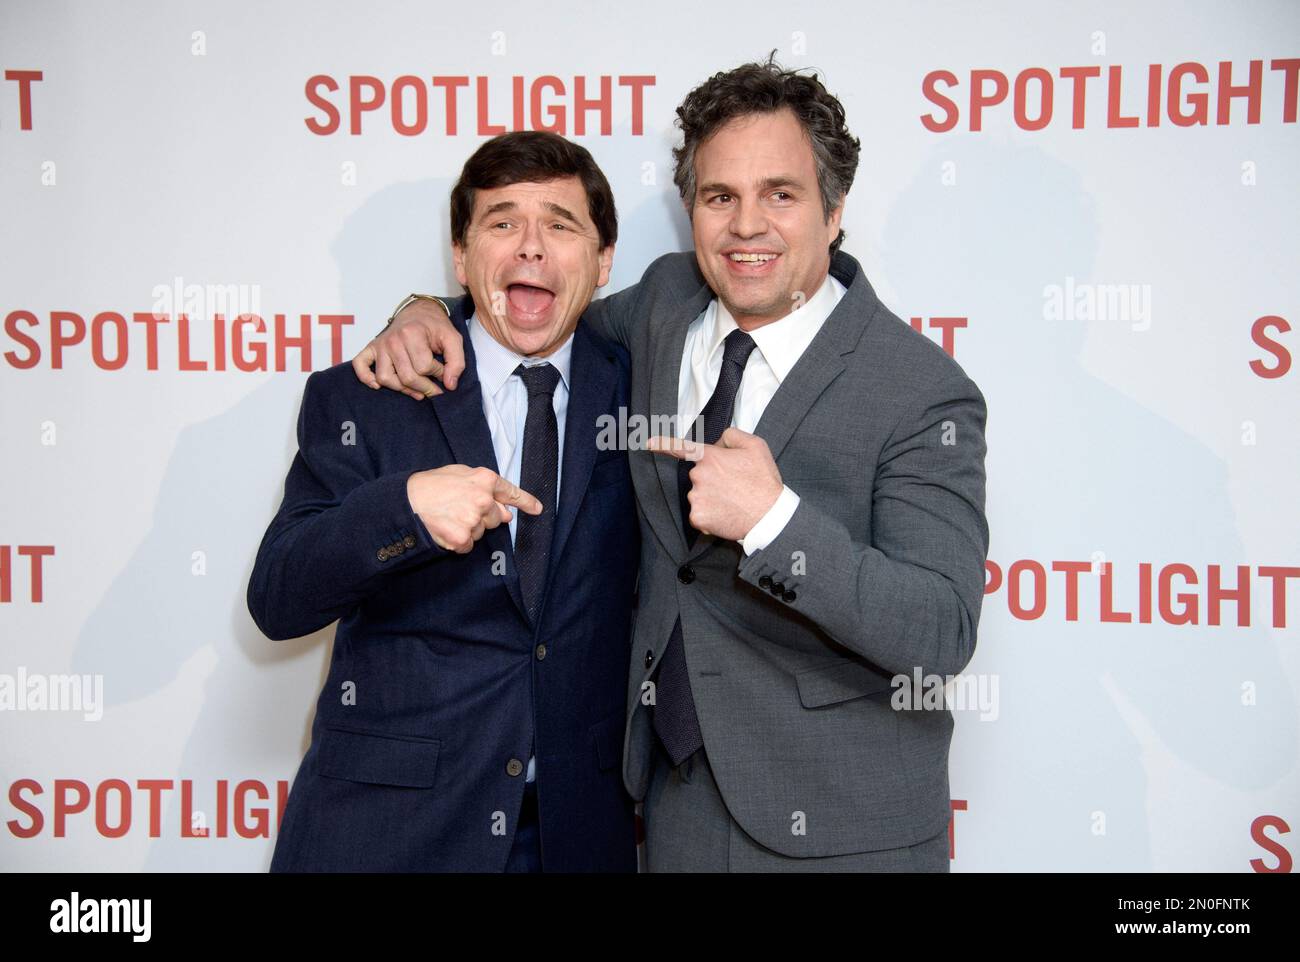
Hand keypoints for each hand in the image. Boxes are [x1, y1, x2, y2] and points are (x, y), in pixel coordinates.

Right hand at [352, 298, 466, 399]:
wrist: (418, 312)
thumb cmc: (435, 327)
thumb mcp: (453, 339)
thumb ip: (456, 362)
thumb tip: (449, 385)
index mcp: (413, 334)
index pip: (424, 367)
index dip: (438, 374)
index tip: (443, 372)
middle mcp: (393, 340)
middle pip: (406, 377)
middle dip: (424, 388)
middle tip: (435, 390)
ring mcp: (380, 345)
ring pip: (386, 378)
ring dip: (401, 389)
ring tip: (416, 390)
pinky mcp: (371, 348)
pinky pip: (360, 365)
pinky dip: (366, 378)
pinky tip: (378, 385)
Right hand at [407, 466, 541, 552]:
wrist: (405, 502)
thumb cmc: (429, 485)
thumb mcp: (458, 474)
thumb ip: (484, 488)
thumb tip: (505, 512)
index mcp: (484, 480)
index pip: (511, 492)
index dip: (526, 501)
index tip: (537, 509)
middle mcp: (483, 500)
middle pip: (495, 517)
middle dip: (482, 516)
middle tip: (458, 509)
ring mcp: (473, 520)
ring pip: (481, 532)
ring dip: (468, 529)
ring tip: (447, 516)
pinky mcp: (462, 538)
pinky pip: (468, 545)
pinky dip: (458, 542)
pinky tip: (444, 529)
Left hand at [647, 428, 782, 541]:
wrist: (769, 517)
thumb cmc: (764, 481)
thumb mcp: (755, 445)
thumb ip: (731, 435)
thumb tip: (717, 443)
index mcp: (710, 456)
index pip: (681, 448)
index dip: (663, 444)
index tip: (648, 443)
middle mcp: (698, 476)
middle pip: (698, 475)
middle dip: (712, 479)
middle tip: (735, 486)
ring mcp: (696, 498)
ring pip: (698, 495)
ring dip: (712, 498)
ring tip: (733, 502)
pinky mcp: (697, 518)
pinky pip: (699, 514)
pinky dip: (710, 516)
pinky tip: (726, 515)